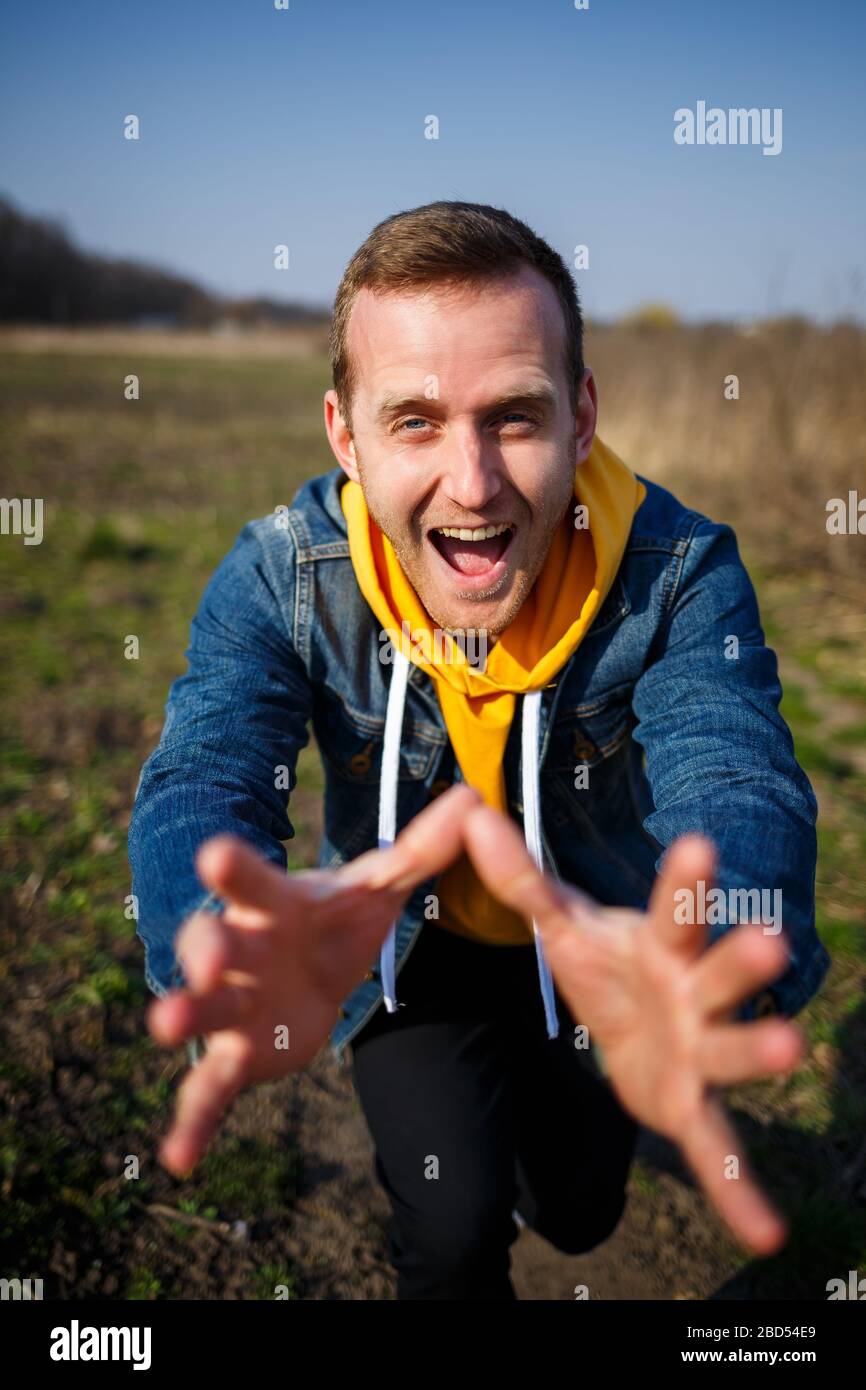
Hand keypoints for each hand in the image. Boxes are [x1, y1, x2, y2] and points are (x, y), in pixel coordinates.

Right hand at [148, 784, 479, 1175]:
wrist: (304, 967)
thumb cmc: (333, 920)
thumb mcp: (376, 887)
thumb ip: (420, 850)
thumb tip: (473, 797)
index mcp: (274, 906)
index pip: (253, 882)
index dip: (236, 868)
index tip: (215, 853)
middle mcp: (242, 951)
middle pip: (213, 946)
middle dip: (205, 954)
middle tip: (206, 964)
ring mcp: (234, 1006)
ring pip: (204, 1012)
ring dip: (185, 1019)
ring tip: (166, 1028)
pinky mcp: (238, 1056)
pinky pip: (210, 1091)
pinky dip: (193, 1124)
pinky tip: (177, 1159)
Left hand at [461, 805, 803, 1254]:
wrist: (632, 1030)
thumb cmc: (611, 966)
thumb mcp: (565, 924)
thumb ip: (522, 878)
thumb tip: (473, 814)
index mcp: (663, 943)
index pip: (674, 906)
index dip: (686, 879)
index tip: (699, 846)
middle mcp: (695, 990)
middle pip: (720, 971)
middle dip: (743, 960)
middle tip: (771, 943)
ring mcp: (700, 1048)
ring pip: (731, 1046)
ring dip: (758, 1050)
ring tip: (789, 1048)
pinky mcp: (692, 1105)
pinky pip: (717, 1147)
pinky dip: (741, 1190)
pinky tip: (767, 1234)